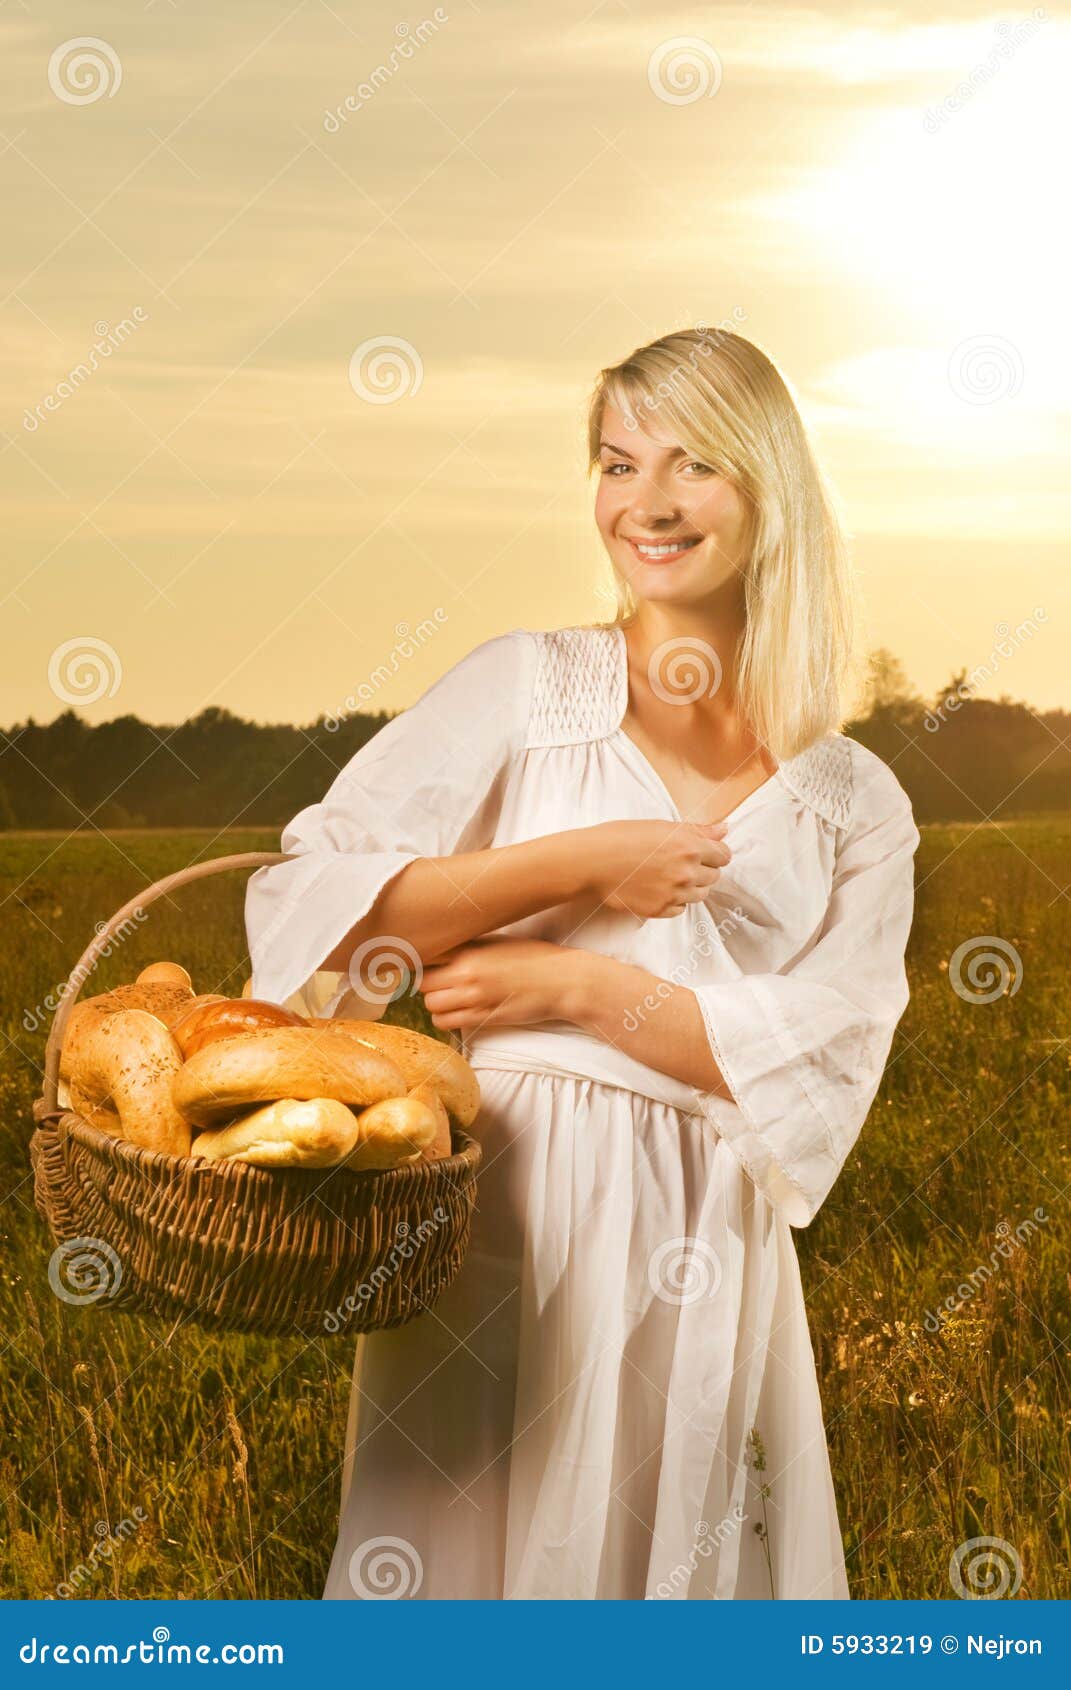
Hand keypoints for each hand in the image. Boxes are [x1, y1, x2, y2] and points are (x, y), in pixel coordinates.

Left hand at [419, 936, 577, 1031]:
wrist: (562, 980)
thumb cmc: (534, 957)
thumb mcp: (498, 941)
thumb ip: (469, 947)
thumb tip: (443, 950)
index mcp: (470, 950)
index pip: (425, 955)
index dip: (423, 960)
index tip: (428, 963)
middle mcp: (466, 973)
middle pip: (422, 983)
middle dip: (428, 983)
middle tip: (440, 982)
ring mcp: (474, 998)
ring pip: (430, 1005)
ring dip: (436, 1003)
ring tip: (450, 998)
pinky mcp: (482, 1018)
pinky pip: (445, 1022)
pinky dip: (445, 1018)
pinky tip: (457, 1012)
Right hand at [581, 818, 730, 919]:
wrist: (592, 863)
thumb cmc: (621, 838)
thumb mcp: (661, 826)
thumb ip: (697, 830)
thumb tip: (724, 829)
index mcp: (689, 846)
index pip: (723, 855)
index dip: (715, 853)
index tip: (704, 852)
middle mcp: (686, 872)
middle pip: (714, 876)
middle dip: (703, 869)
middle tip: (681, 862)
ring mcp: (674, 894)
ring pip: (700, 894)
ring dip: (692, 886)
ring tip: (670, 876)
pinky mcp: (661, 909)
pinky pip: (681, 909)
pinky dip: (675, 900)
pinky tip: (660, 888)